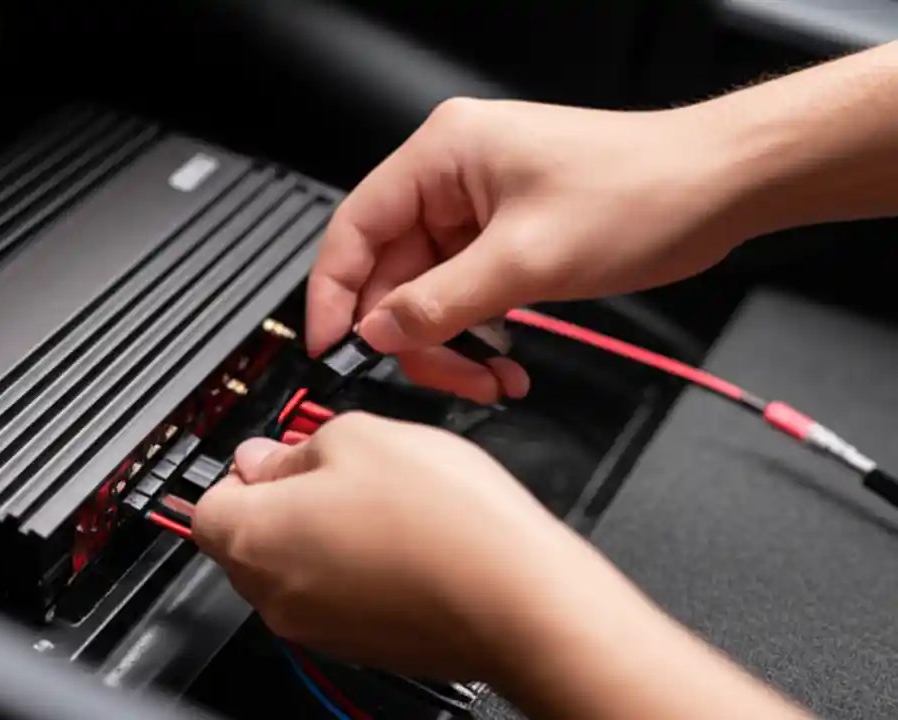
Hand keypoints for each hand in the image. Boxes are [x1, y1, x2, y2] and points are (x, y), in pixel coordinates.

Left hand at [192, 412, 619, 680]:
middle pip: (247, 541)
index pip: (204, 505)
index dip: (240, 471)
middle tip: (339, 468)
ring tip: (383, 502)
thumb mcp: (359, 435)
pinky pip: (337, 598)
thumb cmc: (443, 519)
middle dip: (281, 501)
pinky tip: (405, 540)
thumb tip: (268, 459)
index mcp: (256, 538)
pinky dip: (356, 568)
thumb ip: (295, 446)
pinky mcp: (362, 647)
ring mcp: (318, 629)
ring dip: (322, 534)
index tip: (276, 452)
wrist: (518, 599)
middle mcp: (275, 596)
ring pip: (294, 570)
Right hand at [309, 98, 747, 402]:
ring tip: (490, 381)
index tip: (331, 348)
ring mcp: (478, 210)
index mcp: (441, 155)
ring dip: (453, 346)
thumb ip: (440, 303)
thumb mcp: (527, 260)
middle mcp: (451, 178)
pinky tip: (505, 367)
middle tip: (445, 380)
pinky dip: (480, 337)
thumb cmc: (640, 192)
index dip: (335, 294)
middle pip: (392, 273)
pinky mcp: (504, 238)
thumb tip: (377, 333)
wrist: (720, 188)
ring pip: (428, 294)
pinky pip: (466, 296)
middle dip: (414, 336)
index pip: (355, 229)